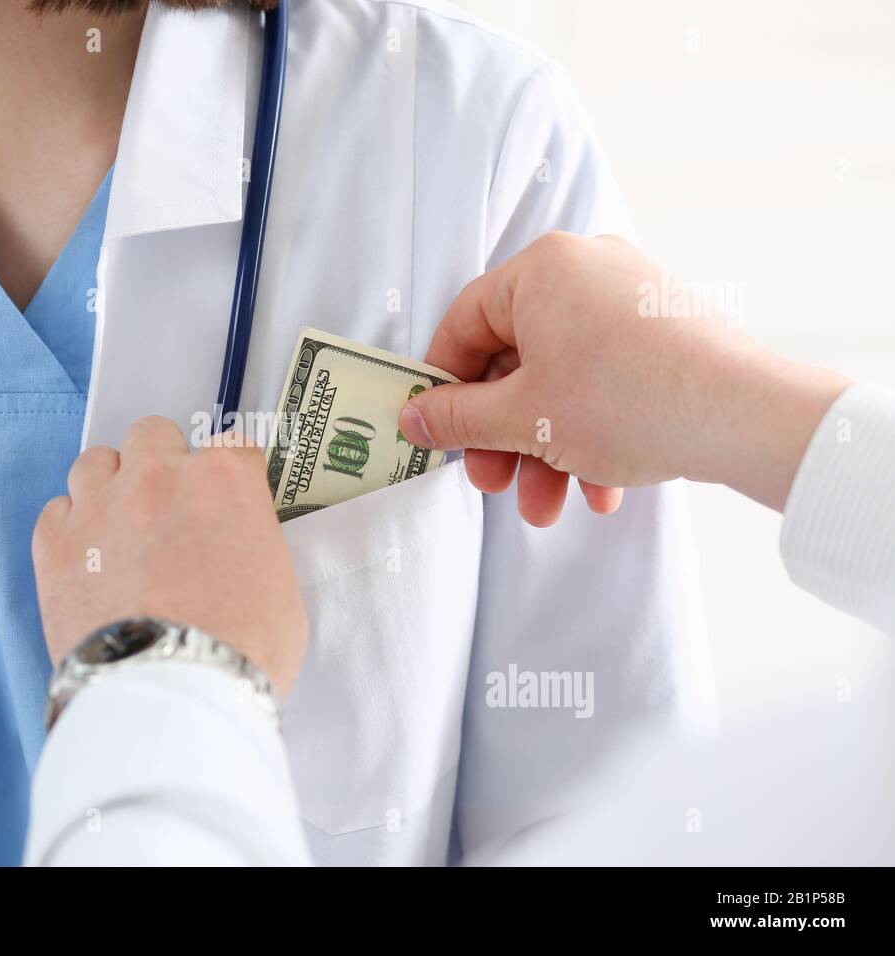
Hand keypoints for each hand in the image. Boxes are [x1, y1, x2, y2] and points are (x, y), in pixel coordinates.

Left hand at [32, 416, 308, 697]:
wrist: (173, 694)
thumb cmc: (242, 650)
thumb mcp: (281, 587)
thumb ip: (253, 545)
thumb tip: (235, 550)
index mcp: (225, 479)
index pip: (229, 446)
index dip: (225, 477)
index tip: (221, 502)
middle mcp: (159, 476)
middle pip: (153, 434)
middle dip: (161, 464)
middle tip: (167, 510)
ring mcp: (101, 505)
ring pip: (95, 461)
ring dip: (110, 487)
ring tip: (119, 529)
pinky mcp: (54, 543)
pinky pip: (56, 509)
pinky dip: (71, 528)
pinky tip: (87, 558)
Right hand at [397, 232, 850, 518]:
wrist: (746, 417)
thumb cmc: (627, 401)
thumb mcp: (522, 418)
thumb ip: (456, 418)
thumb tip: (413, 419)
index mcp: (541, 269)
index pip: (464, 323)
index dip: (443, 386)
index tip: (437, 432)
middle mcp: (585, 271)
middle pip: (514, 360)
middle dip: (502, 437)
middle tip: (493, 484)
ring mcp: (630, 301)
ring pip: (561, 382)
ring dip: (545, 451)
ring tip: (547, 508)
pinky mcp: (663, 334)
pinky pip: (605, 383)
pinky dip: (592, 437)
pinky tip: (598, 491)